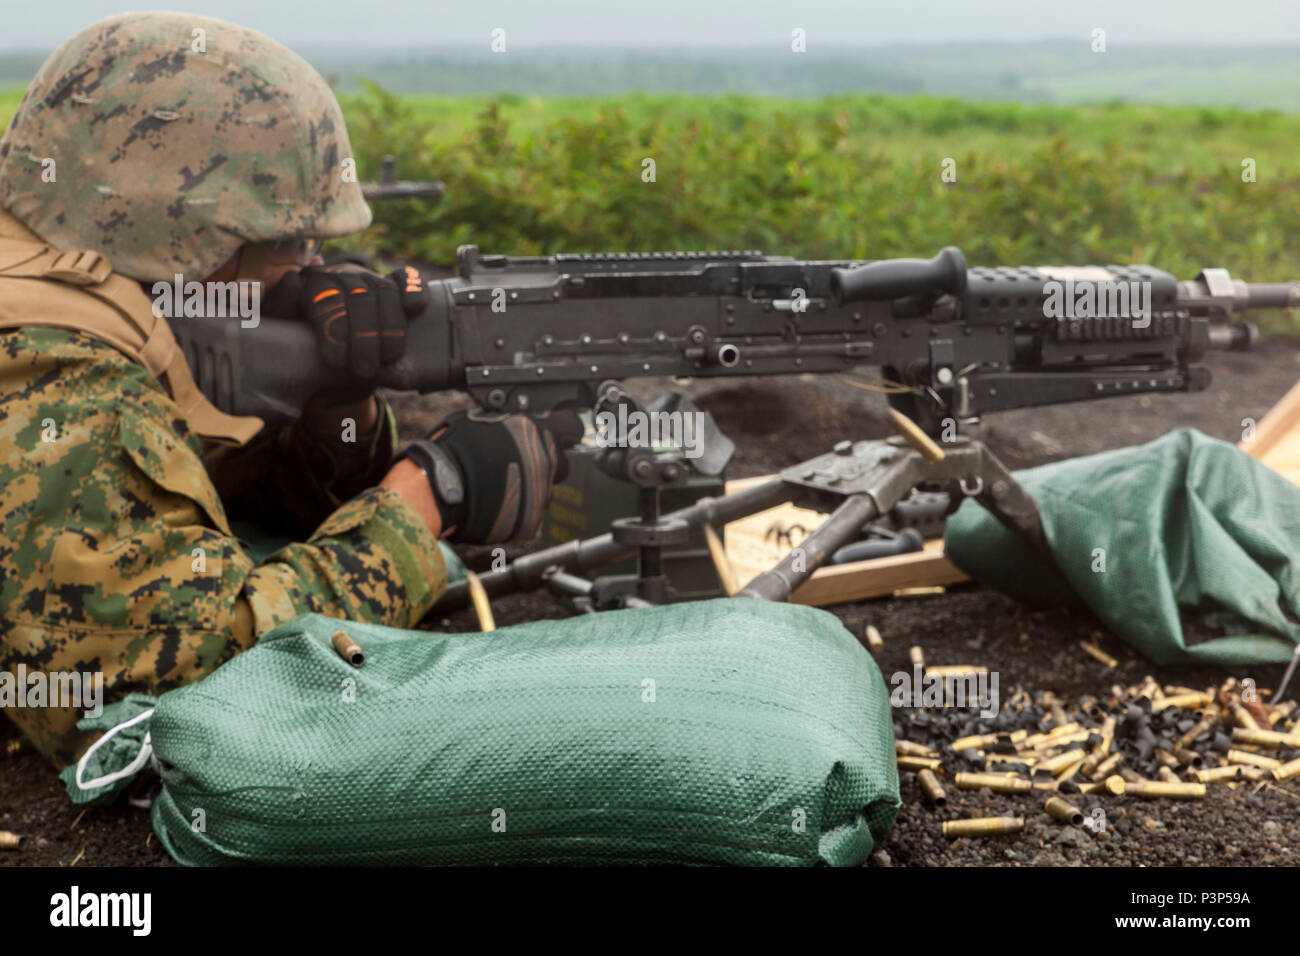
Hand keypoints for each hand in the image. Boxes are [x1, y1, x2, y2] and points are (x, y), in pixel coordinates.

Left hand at [266, 263, 428, 377]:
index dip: (332, 327)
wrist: (333, 372)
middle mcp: (342, 277)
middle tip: (363, 369)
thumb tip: (291, 279)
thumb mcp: (284, 337)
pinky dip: (414, 289)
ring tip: (389, 357)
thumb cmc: (305, 354)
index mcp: (312, 286)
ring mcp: (370, 280)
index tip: (335, 360)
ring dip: (391, 325)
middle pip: (358, 296)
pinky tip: (414, 306)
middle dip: (363, 334)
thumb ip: (282, 310)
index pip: (323, 295)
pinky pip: (406, 280)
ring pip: (385, 290)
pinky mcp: (394, 288)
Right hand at [398, 410, 580, 543]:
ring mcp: (541, 494)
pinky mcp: (531, 522)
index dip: (563, 431)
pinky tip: (495, 505)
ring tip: (496, 487)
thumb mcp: (482, 420)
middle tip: (514, 466)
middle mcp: (545, 462)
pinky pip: (530, 515)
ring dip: (527, 489)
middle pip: (559, 462)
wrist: (437, 487)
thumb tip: (514, 422)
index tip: (557, 435)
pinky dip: (516, 512)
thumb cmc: (452, 449)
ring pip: (544, 491)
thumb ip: (509, 422)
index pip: (571, 426)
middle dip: (542, 463)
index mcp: (535, 431)